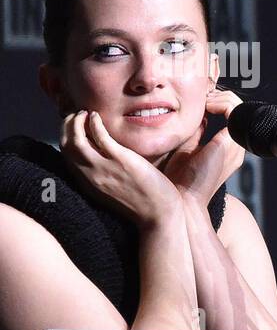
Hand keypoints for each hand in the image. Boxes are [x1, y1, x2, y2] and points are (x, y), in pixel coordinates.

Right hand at [60, 110, 179, 225]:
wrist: (159, 216)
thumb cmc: (142, 203)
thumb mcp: (112, 192)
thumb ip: (102, 177)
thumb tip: (100, 160)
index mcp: (87, 184)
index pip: (66, 157)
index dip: (65, 137)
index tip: (72, 127)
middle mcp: (90, 176)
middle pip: (66, 146)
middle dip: (66, 127)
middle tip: (76, 116)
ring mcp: (104, 168)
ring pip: (76, 139)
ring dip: (76, 122)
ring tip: (85, 114)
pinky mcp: (121, 160)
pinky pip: (99, 135)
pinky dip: (93, 122)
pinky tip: (96, 116)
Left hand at [162, 88, 244, 206]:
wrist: (183, 198)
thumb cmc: (179, 181)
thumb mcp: (186, 148)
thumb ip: (195, 131)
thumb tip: (197, 115)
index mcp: (228, 147)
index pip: (231, 114)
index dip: (215, 101)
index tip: (198, 100)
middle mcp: (236, 145)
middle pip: (237, 107)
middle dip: (216, 96)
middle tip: (198, 96)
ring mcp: (236, 143)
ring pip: (236, 105)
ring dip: (217, 97)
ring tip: (201, 101)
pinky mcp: (231, 141)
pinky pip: (233, 110)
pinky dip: (219, 103)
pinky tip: (205, 106)